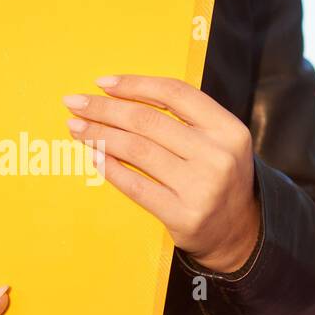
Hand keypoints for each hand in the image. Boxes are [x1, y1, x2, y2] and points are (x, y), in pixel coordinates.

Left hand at [64, 75, 259, 273]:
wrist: (240, 232)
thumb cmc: (217, 177)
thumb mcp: (218, 141)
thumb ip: (184, 117)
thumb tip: (120, 94)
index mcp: (228, 129)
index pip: (175, 93)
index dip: (135, 84)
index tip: (102, 82)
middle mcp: (217, 156)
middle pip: (148, 121)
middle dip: (104, 109)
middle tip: (75, 103)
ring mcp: (201, 188)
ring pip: (137, 150)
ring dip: (99, 135)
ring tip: (76, 128)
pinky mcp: (183, 216)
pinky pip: (136, 186)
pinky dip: (111, 168)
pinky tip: (93, 155)